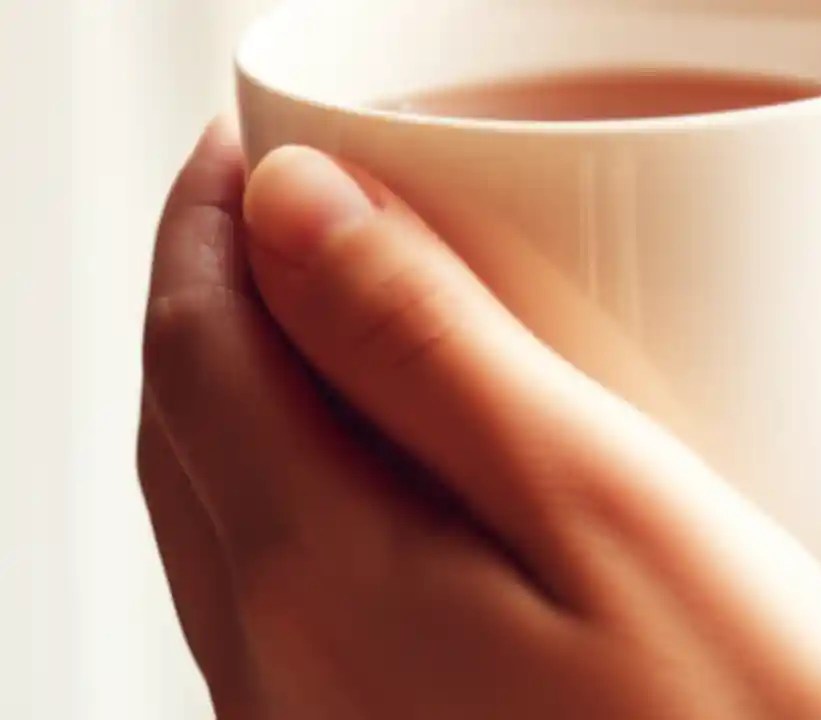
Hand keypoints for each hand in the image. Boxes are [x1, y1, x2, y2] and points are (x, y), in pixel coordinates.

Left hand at [138, 122, 820, 718]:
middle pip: (185, 423)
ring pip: (210, 510)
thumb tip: (293, 207)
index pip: (200, 343)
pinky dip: (275, 486)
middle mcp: (279, 663)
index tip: (256, 144)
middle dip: (211, 287)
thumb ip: (429, 352)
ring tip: (309, 305)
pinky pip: (263, 590)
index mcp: (325, 574)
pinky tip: (357, 469)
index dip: (212, 221)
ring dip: (233, 384)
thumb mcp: (606, 508)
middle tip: (278, 200)